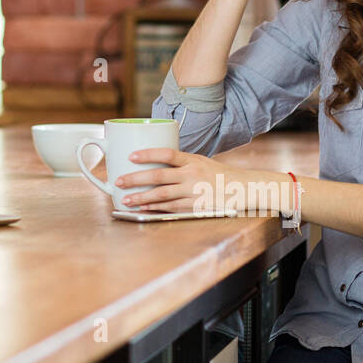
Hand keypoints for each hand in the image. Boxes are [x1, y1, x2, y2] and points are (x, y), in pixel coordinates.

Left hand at [114, 148, 253, 214]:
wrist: (243, 189)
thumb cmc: (218, 175)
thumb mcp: (201, 161)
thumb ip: (180, 163)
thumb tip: (154, 162)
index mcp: (193, 160)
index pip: (167, 154)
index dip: (148, 154)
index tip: (131, 156)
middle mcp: (192, 175)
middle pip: (159, 176)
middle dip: (136, 179)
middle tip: (119, 181)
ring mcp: (194, 192)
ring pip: (162, 195)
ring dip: (141, 198)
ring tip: (126, 199)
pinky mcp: (196, 207)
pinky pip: (171, 208)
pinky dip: (155, 208)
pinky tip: (143, 209)